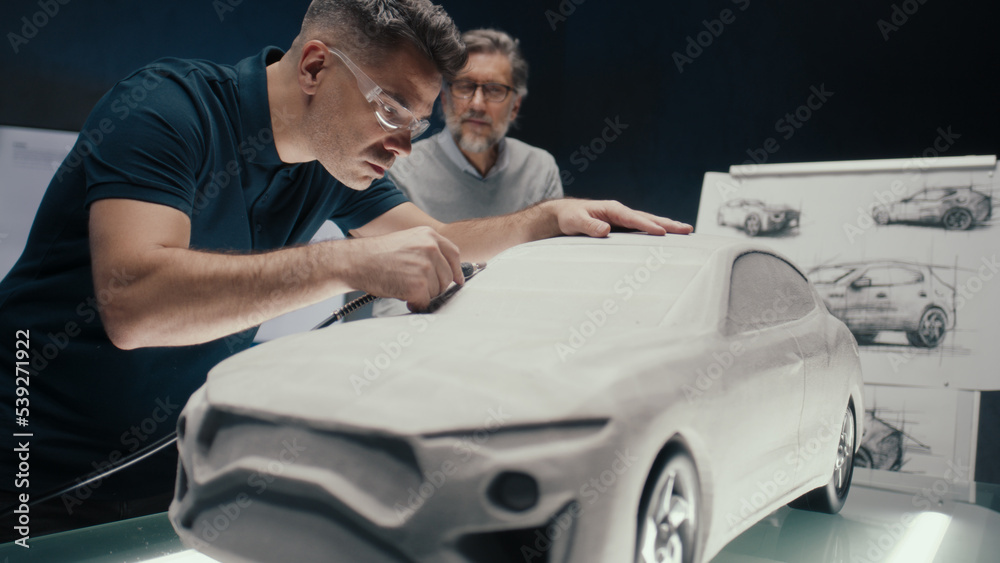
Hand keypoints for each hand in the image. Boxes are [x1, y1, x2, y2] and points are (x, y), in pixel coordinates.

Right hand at [344, 227, 463, 310]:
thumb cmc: (377, 254)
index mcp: (429, 235)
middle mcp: (430, 248)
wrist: (357, 261)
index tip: (457, 280)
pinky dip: (415, 303)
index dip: (456, 270)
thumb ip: (426, 251)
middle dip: (434, 286)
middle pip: (447, 276)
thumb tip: (443, 270)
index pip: (454, 254)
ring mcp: (426, 266)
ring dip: (423, 294)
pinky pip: (425, 301)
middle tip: (416, 287)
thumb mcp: (407, 241)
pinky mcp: (419, 284)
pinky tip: (403, 295)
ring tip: (404, 286)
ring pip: (437, 291)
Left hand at [548, 199, 692, 237]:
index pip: (633, 218)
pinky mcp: (623, 226)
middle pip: (648, 217)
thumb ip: (589, 227)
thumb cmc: (569, 217)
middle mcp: (621, 212)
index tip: (662, 232)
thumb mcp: (575, 222)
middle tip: (686, 229)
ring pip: (648, 221)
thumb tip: (605, 230)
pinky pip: (643, 227)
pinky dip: (656, 230)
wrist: (564, 215)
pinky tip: (668, 235)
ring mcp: (623, 219)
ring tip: (686, 230)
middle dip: (668, 223)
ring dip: (667, 226)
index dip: (648, 225)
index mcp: (612, 209)